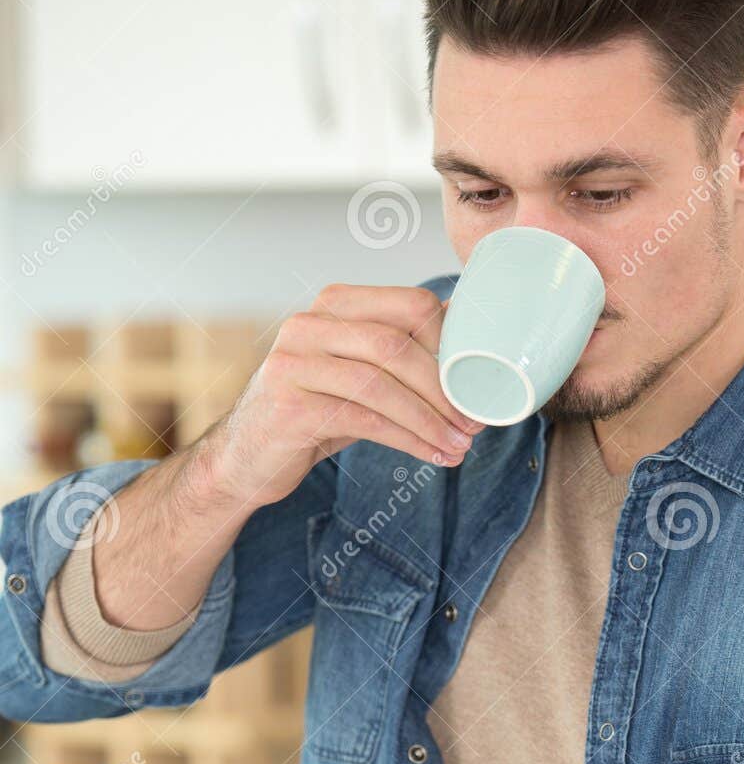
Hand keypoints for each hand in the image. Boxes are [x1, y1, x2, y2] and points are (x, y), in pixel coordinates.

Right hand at [202, 283, 481, 509]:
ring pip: (382, 384)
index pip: (410, 304)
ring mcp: (294, 363)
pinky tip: (432, 456)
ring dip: (430, 420)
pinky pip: (364, 419)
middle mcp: (309, 324)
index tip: (476, 383)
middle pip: (397, 344)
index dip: (452, 343)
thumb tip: (470, 332)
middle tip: (474, 422)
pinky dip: (408, 440)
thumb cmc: (315, 413)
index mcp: (334, 304)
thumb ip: (403, 352)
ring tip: (459, 446)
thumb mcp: (360, 374)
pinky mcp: (291, 406)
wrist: (246, 459)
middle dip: (445, 388)